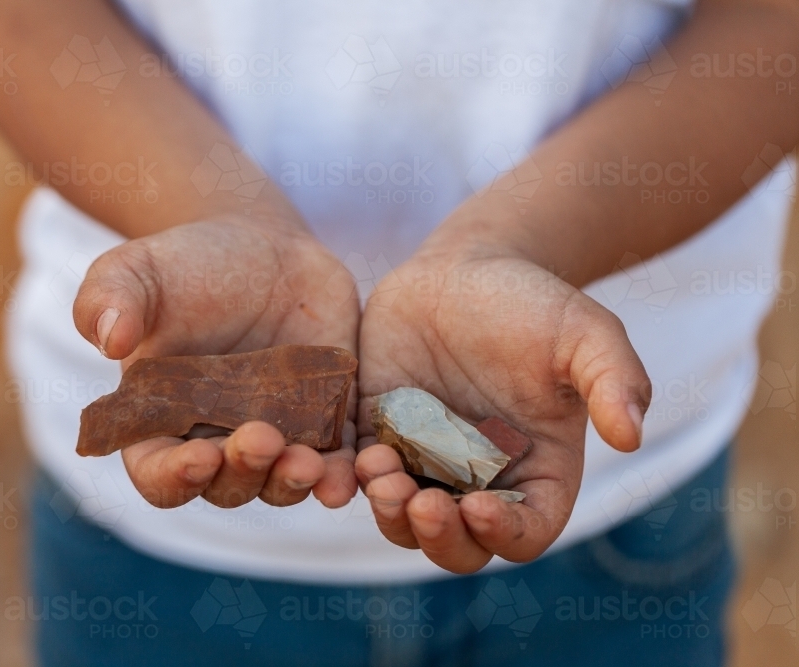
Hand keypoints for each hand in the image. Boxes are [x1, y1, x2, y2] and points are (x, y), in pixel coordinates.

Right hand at [73, 216, 359, 509]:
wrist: (261, 250)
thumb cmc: (184, 265)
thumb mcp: (137, 271)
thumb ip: (109, 299)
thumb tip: (108, 337)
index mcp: (159, 424)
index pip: (157, 474)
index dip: (174, 478)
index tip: (198, 458)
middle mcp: (216, 444)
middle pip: (226, 486)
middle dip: (244, 473)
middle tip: (263, 440)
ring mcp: (274, 438)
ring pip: (281, 484)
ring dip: (294, 483)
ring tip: (311, 462)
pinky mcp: (325, 424)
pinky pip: (335, 463)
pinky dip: (342, 476)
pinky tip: (352, 474)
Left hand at [355, 241, 649, 573]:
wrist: (466, 269)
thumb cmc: (534, 304)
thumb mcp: (586, 333)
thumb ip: (615, 379)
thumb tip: (633, 436)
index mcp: (537, 474)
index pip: (526, 532)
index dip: (503, 534)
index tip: (478, 505)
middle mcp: (480, 482)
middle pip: (459, 545)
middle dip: (439, 538)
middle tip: (421, 505)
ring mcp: (425, 464)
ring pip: (403, 521)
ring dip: (391, 514)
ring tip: (382, 475)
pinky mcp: (380, 437)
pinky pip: (363, 478)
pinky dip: (356, 480)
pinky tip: (358, 456)